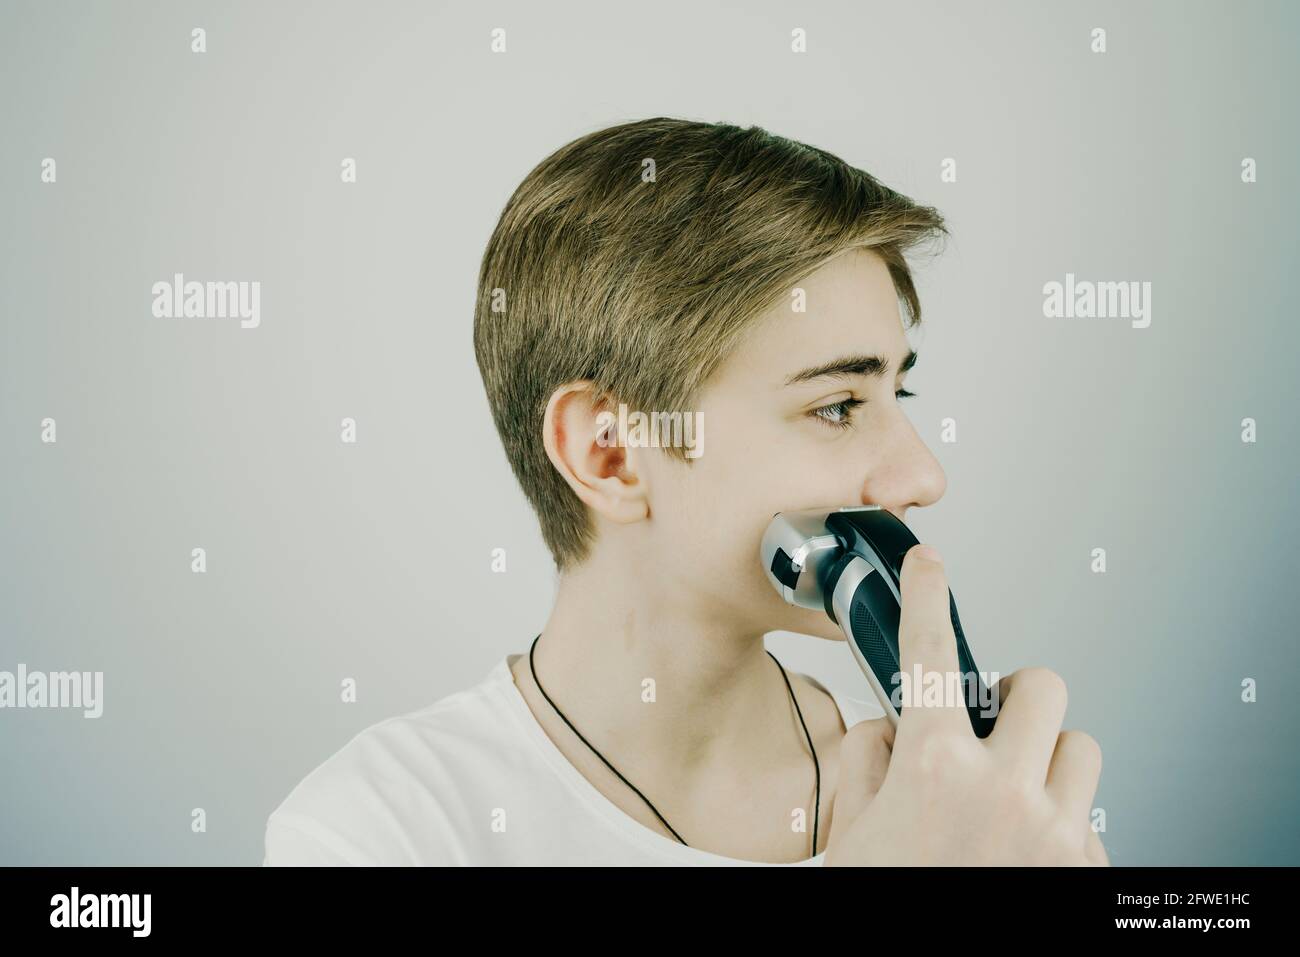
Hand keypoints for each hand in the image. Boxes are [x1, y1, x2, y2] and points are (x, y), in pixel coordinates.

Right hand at [824, 544, 1109, 865]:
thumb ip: (870, 762)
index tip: (928, 565)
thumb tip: (894, 728)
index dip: (924, 597)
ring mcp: (1053, 831)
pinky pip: (1090, 815)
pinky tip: (1023, 849)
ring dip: (1048, 759)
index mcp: (933, 769)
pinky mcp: (1086, 868)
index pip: (927, 656)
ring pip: (1080, 748)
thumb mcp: (851, 832)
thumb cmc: (886, 900)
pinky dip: (1059, 819)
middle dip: (1018, 696)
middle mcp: (1001, 790)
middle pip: (1043, 686)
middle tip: (995, 723)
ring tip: (1013, 796)